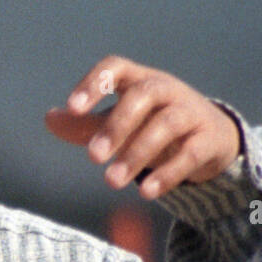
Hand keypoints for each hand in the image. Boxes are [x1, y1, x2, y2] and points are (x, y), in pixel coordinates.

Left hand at [44, 55, 240, 199]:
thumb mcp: (117, 121)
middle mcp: (166, 89)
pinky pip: (190, 153)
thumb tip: (50, 119)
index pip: (115, 68)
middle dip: (116, 126)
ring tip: (112, 182)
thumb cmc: (151, 123)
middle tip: (92, 157)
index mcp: (138, 79)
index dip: (94, 83)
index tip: (73, 108)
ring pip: (166, 125)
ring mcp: (190, 112)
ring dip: (137, 154)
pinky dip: (168, 173)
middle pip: (142, 96)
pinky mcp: (208, 140)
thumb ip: (84, 123)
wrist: (210, 137)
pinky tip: (146, 193)